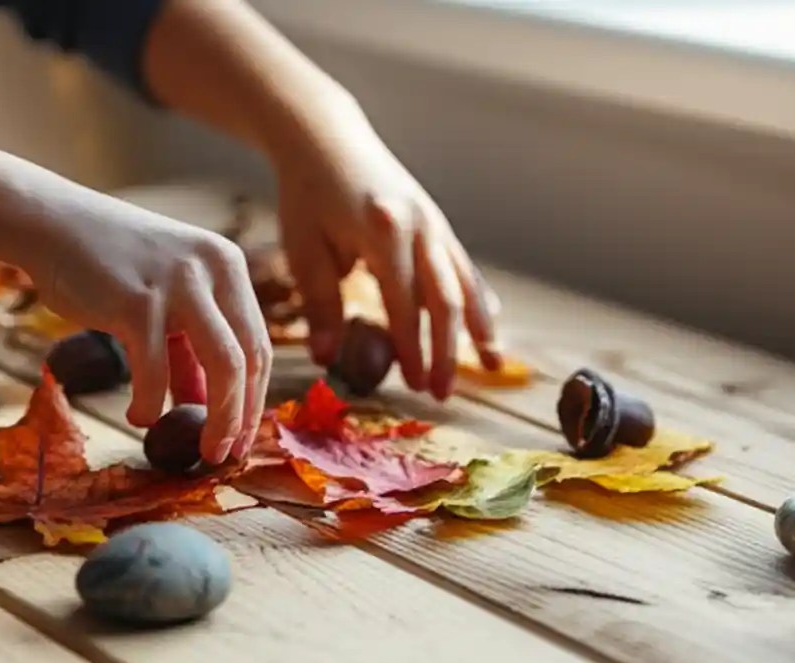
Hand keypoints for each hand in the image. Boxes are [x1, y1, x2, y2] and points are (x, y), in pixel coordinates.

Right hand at [24, 187, 270, 464]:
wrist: (51, 224)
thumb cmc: (108, 265)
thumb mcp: (164, 296)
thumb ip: (190, 346)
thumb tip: (208, 407)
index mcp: (227, 265)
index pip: (258, 343)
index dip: (254, 397)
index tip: (241, 435)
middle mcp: (213, 269)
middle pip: (249, 358)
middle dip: (242, 415)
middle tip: (226, 453)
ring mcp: (179, 284)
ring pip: (223, 366)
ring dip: (217, 420)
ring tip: (199, 450)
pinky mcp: (139, 303)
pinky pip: (156, 371)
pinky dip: (150, 404)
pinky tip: (139, 416)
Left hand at [273, 114, 500, 400]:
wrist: (325, 138)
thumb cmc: (307, 196)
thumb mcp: (304, 250)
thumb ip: (320, 305)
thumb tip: (327, 358)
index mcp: (383, 231)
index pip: (403, 302)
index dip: (411, 347)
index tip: (414, 386)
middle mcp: (418, 226)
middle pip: (443, 298)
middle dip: (445, 350)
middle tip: (441, 393)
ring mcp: (433, 222)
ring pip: (464, 282)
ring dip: (477, 328)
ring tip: (490, 367)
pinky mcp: (437, 222)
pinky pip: (463, 266)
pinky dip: (478, 298)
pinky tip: (490, 327)